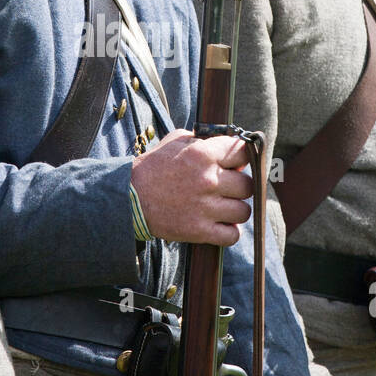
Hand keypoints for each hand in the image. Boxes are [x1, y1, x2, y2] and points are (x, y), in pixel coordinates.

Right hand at [131, 129, 251, 245]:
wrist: (129, 197)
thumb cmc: (153, 167)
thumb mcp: (175, 141)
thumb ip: (202, 139)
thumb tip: (227, 143)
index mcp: (202, 154)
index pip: (243, 153)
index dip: (242, 159)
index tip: (236, 164)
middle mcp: (207, 180)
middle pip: (247, 185)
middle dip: (239, 186)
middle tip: (227, 188)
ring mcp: (204, 207)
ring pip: (243, 211)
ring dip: (235, 210)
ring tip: (222, 208)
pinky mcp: (199, 231)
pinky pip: (232, 235)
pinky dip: (229, 232)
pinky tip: (219, 225)